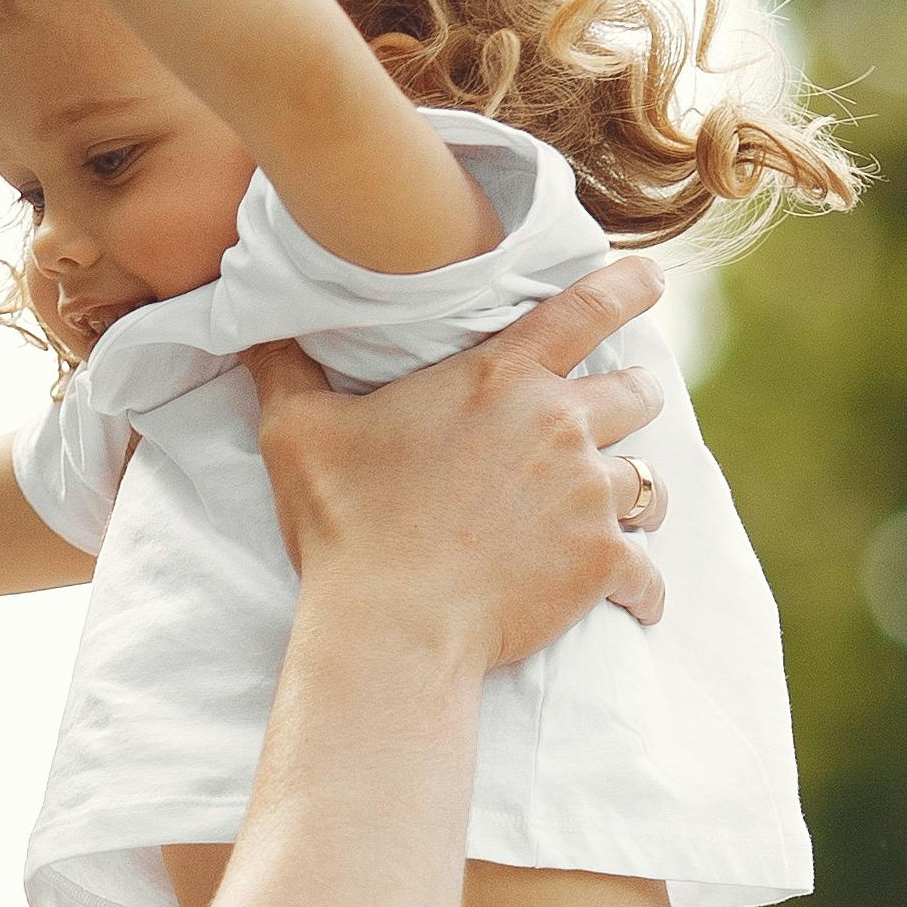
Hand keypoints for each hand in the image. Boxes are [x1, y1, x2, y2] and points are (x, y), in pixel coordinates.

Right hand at [249, 264, 669, 669]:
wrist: (392, 626)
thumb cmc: (345, 524)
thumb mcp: (297, 432)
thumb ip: (286, 369)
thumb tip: (254, 327)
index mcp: (503, 378)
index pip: (587, 308)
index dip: (627, 286)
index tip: (652, 280)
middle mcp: (561, 426)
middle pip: (636, 394)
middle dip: (634, 399)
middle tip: (621, 411)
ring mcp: (589, 497)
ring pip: (648, 481)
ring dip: (634, 494)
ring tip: (619, 510)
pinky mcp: (601, 565)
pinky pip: (647, 574)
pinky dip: (643, 588)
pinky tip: (637, 601)